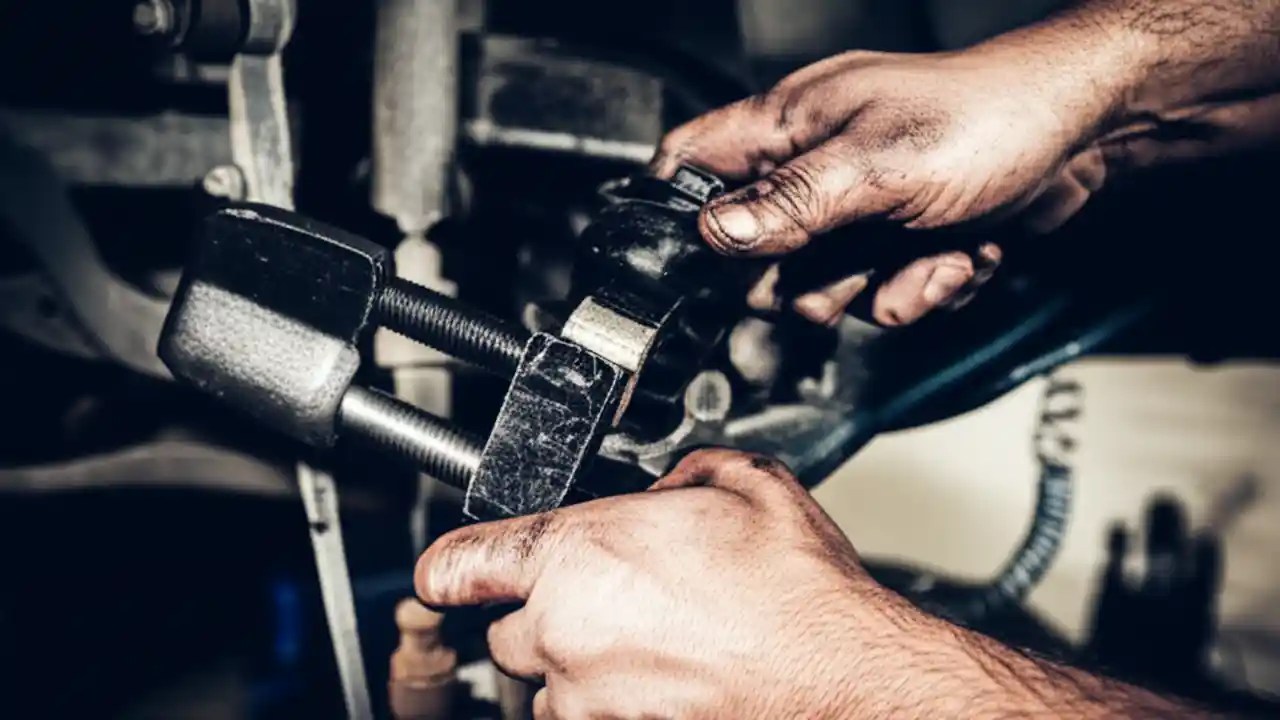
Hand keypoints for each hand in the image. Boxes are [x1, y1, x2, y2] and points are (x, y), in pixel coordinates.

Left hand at [415, 449, 902, 718]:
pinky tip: (670, 682)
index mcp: (580, 553)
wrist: (847, 676)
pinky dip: (614, 705)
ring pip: (548, 687)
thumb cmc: (798, 595)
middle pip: (507, 629)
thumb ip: (682, 475)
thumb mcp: (744, 485)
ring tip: (654, 648)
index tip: (447, 573)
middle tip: (613, 601)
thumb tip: (670, 487)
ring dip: (581, 667)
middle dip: (547, 614)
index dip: (450, 565)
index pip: (459, 562)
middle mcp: (566, 631)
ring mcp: (588, 700)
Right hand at [652, 48, 1112, 325]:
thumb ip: (793, 203)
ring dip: (883, 289)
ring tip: (934, 252)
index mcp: (789, 127)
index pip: (693, 163)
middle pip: (757, 257)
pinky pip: (881, 296)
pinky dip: (925, 287)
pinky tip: (961, 254)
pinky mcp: (898, 242)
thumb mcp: (879, 166)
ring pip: (824, 290)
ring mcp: (857, 211)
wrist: (1085, 136)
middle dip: (809, 280)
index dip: (681, 212)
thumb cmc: (989, 119)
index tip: (701, 261)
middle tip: (853, 260)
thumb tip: (716, 232)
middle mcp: (813, 169)